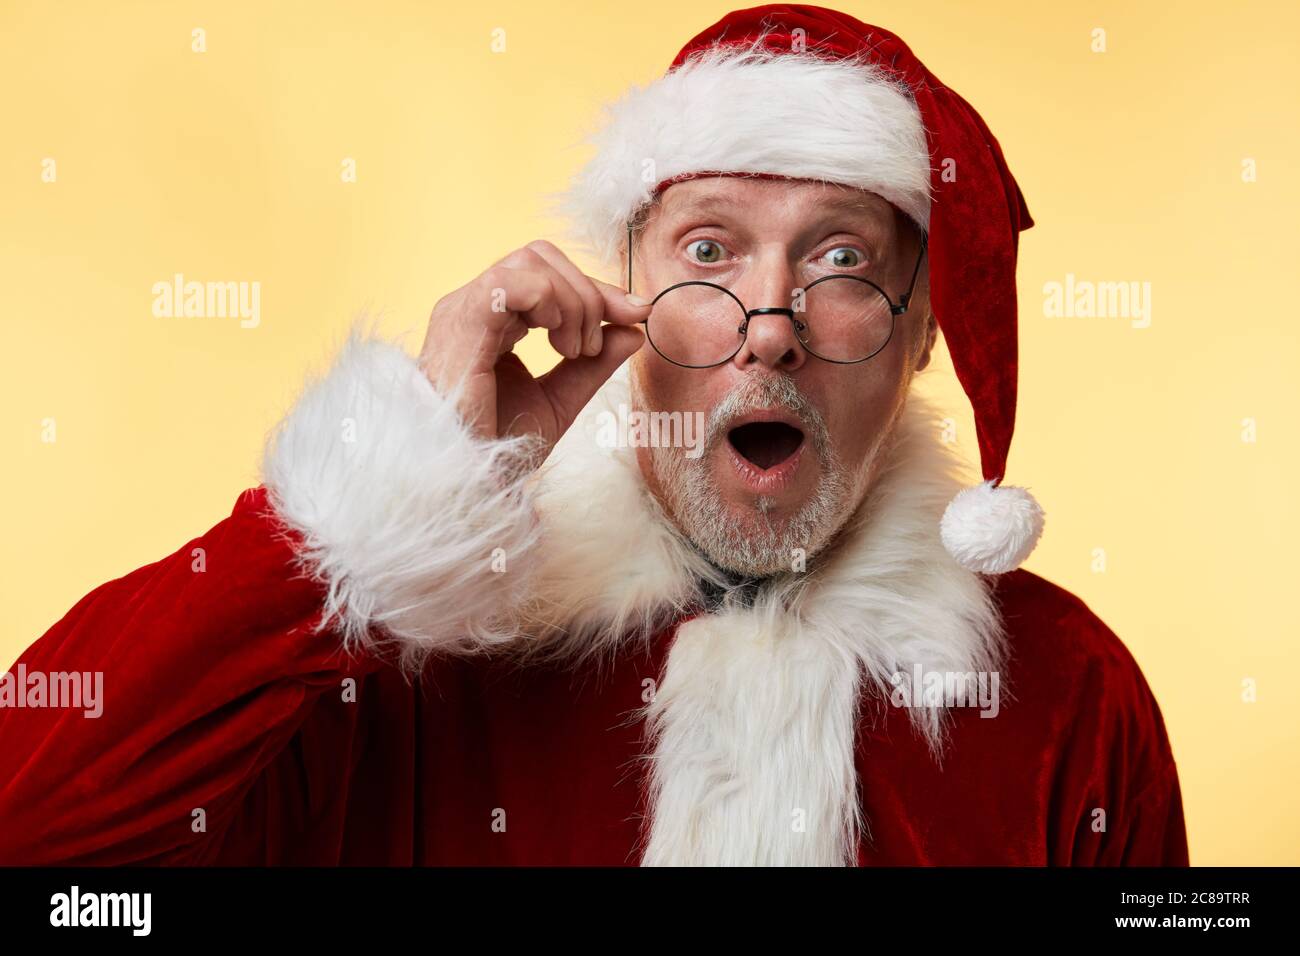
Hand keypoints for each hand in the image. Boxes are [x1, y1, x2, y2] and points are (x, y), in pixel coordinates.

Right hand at [418, 240, 648, 446]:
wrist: (466, 476)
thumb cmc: (498, 442)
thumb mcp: (560, 400)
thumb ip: (594, 364)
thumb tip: (635, 329)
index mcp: (495, 319)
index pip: (549, 275)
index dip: (598, 290)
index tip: (637, 313)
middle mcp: (477, 306)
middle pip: (542, 256)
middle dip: (587, 292)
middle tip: (591, 347)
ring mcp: (465, 309)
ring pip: (530, 261)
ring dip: (571, 301)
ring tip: (571, 351)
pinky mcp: (461, 321)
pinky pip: (510, 281)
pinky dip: (547, 300)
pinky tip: (553, 340)